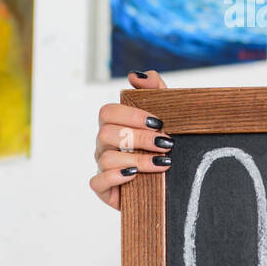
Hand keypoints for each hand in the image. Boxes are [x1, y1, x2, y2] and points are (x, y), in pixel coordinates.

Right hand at [90, 70, 172, 210]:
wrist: (169, 185)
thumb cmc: (162, 146)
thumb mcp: (164, 116)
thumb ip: (154, 89)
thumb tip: (134, 76)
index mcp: (114, 125)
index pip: (108, 112)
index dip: (132, 115)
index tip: (159, 122)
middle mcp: (104, 145)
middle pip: (107, 133)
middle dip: (140, 137)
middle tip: (166, 143)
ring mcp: (102, 167)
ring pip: (106, 158)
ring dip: (137, 159)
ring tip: (162, 162)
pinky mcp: (103, 190)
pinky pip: (97, 182)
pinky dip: (116, 177)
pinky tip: (135, 175)